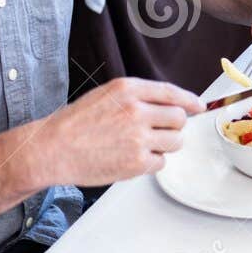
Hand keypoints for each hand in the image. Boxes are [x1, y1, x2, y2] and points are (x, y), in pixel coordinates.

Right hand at [25, 77, 203, 186]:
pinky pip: (161, 162)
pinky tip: (130, 158)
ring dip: (164, 145)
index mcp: (128, 90)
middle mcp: (136, 111)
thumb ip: (136, 97)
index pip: (171, 93)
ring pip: (175, 141)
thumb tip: (169, 105)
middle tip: (157, 132)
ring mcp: (138, 137)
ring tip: (140, 145)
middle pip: (179, 118)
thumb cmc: (75, 124)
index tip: (199, 107)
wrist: (52, 149)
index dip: (190, 101)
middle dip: (173, 126)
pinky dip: (151, 162)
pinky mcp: (138, 161)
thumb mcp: (105, 96)